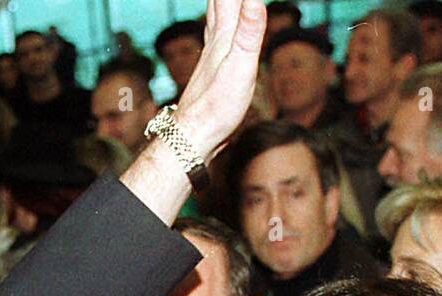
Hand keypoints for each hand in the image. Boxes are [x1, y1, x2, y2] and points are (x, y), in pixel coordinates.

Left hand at [173, 0, 268, 159]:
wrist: (192, 135)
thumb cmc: (216, 106)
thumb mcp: (240, 66)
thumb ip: (249, 31)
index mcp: (224, 36)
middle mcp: (214, 40)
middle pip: (219, 0)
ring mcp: (211, 54)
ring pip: (214, 15)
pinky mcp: (211, 68)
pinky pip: (216, 33)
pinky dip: (219, 19)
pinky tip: (217, 28)